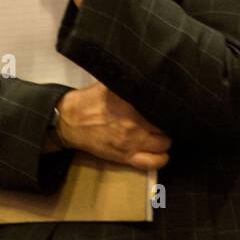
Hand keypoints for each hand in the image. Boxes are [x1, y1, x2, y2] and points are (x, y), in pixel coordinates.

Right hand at [56, 83, 170, 170]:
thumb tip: (149, 77)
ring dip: (164, 139)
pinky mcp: (126, 157)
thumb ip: (130, 84)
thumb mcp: (110, 85)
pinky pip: (153, 163)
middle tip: (163, 119)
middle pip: (166, 126)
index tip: (168, 105)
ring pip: (164, 145)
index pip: (161, 107)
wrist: (71, 121)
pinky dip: (161, 158)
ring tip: (160, 134)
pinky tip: (160, 152)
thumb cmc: (91, 100)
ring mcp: (132, 143)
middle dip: (167, 123)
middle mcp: (135, 125)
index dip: (168, 107)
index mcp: (131, 105)